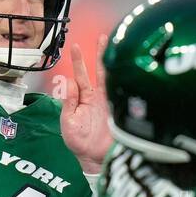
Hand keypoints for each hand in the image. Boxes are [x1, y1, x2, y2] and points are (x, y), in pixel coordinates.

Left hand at [60, 35, 111, 174]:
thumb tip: (69, 82)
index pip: (81, 76)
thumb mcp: (68, 122)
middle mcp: (98, 97)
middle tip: (103, 38)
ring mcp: (110, 102)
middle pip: (100, 71)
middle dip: (102, 54)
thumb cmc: (79, 143)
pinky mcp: (121, 110)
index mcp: (83, 98)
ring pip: (113, 78)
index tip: (75, 47)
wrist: (95, 158)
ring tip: (119, 46)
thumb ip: (69, 102)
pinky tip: (127, 68)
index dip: (78, 61)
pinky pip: (123, 93)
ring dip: (115, 63)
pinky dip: (124, 80)